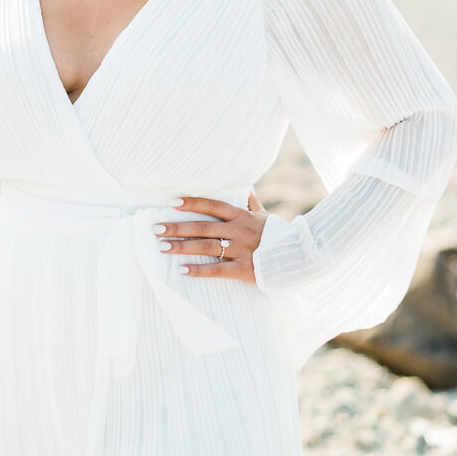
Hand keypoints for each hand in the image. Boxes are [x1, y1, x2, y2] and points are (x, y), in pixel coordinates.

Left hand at [154, 188, 268, 283]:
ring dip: (182, 247)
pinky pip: (217, 269)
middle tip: (156, 229)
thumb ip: (252, 202)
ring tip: (162, 247)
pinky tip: (182, 270)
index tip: (172, 202)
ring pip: (206, 247)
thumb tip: (246, 186)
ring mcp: (241, 250)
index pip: (213, 205)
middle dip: (177, 227)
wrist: (300, 255)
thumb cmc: (279, 235)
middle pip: (203, 227)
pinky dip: (199, 270)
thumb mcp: (265, 216)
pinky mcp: (244, 269)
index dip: (193, 202)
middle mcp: (239, 231)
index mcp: (242, 216)